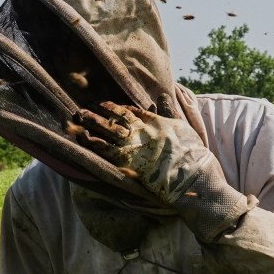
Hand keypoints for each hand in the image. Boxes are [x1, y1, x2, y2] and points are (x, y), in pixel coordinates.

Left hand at [71, 101, 251, 240]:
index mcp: (158, 122)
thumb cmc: (194, 157)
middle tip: (86, 106)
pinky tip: (83, 135)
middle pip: (117, 117)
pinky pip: (105, 148)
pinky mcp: (128, 160)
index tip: (108, 105)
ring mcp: (134, 144)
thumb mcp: (185, 129)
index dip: (119, 108)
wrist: (193, 177)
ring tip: (78, 116)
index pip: (134, 111)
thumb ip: (171, 113)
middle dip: (101, 111)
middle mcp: (143, 130)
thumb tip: (165, 97)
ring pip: (107, 128)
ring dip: (92, 121)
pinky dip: (92, 141)